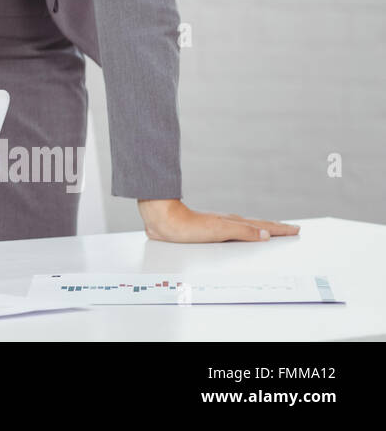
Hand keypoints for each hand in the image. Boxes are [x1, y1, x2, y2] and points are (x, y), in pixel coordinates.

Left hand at [137, 198, 300, 242]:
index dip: (280, 229)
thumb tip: (265, 235)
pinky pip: (233, 233)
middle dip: (275, 228)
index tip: (296, 229)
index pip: (263, 227)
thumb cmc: (187, 226)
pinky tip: (239, 237)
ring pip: (245, 228)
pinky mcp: (207, 231)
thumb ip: (242, 232)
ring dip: (260, 230)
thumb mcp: (220, 231)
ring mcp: (218, 226)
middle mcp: (228, 223)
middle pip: (257, 226)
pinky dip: (244, 234)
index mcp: (233, 223)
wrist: (163, 220)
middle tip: (291, 229)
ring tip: (271, 232)